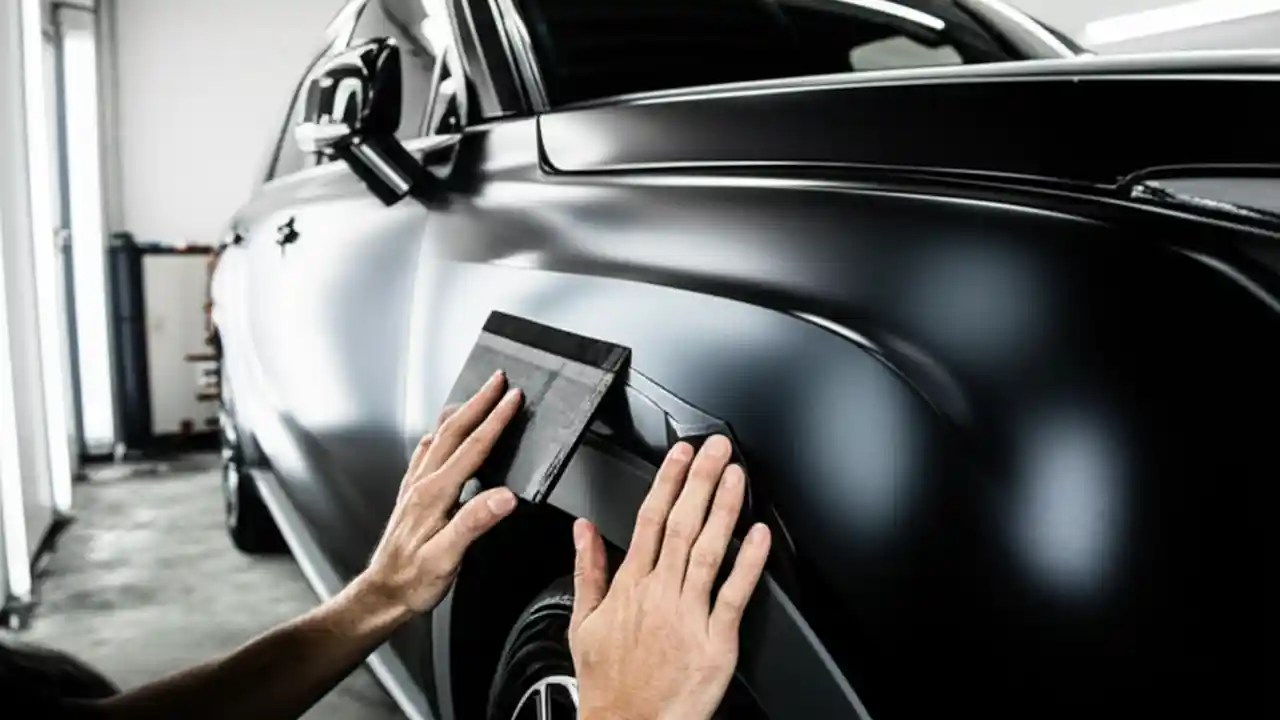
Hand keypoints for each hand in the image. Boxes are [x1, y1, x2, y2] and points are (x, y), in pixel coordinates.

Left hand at [356, 370, 521, 615]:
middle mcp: (422, 484)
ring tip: (476, 397)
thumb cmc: (413, 581)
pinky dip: (440, 436)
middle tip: (498, 381)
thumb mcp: (447, 558)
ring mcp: (415, 488)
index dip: (495, 420)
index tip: (512, 398)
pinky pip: (427, 454)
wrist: (381, 595)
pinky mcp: (412, 497)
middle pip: (455, 432)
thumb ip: (474, 523)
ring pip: (440, 438)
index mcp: (435, 494)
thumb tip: (504, 497)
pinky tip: (438, 436)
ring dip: (461, 413)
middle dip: (479, 402)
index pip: (473, 447)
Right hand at [569, 436, 771, 719]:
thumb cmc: (609, 684)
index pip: (649, 520)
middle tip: (716, 448)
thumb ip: (587, 570)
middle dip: (700, 481)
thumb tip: (581, 530)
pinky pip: (733, 595)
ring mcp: (687, 617)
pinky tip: (758, 536)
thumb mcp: (583, 623)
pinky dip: (747, 563)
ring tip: (736, 476)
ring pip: (708, 551)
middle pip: (681, 525)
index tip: (681, 454)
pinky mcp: (714, 643)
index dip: (667, 481)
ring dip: (723, 509)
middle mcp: (659, 595)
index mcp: (629, 587)